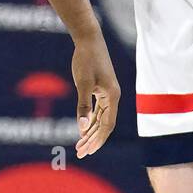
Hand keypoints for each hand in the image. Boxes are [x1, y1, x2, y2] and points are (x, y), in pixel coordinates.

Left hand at [71, 30, 119, 157]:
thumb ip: (83, 106)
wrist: (88, 39)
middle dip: (93, 140)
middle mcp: (113, 96)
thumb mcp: (83, 83)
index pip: (107, 125)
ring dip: (91, 132)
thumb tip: (81, 128)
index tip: (87, 151)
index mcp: (112, 96)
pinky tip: (83, 129)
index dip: (98, 140)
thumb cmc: (86, 60)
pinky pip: (98, 110)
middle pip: (105, 125)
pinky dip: (90, 120)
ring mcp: (108, 93)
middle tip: (80, 153)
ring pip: (101, 118)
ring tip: (79, 145)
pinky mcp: (102, 89)